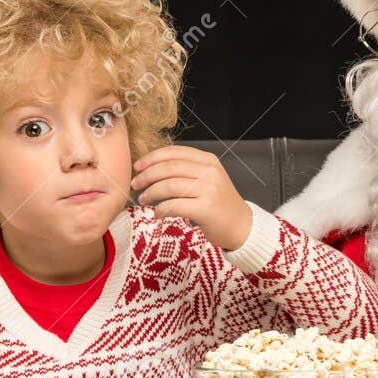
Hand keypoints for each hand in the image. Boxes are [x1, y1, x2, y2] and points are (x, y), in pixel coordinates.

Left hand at [131, 145, 252, 250]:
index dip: (151, 158)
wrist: (241, 226)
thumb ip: (186, 170)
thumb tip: (151, 168)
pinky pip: (174, 206)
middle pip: (168, 167)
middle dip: (146, 175)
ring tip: (143, 200)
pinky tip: (158, 214)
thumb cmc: (219, 203)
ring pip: (169, 185)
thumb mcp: (208, 178)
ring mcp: (209, 190)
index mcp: (208, 160)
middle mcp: (210, 172)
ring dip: (150, 193)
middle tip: (135, 184)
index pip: (174, 152)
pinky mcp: (206, 209)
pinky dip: (161, 210)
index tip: (137, 167)